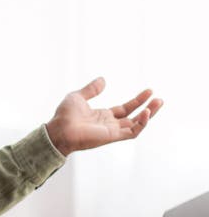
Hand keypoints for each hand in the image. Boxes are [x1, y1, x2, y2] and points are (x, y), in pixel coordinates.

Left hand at [45, 77, 163, 156]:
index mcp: (103, 116)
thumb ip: (91, 89)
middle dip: (148, 108)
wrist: (58, 129)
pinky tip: (146, 112)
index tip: (149, 91)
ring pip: (137, 124)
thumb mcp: (78, 97)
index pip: (125, 109)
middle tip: (159, 98)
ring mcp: (112, 131)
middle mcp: (110, 124)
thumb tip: (103, 79)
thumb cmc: (64, 115)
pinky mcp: (112, 136)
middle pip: (134, 117)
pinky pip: (132, 132)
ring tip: (158, 102)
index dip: (137, 100)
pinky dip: (141, 123)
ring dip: (149, 114)